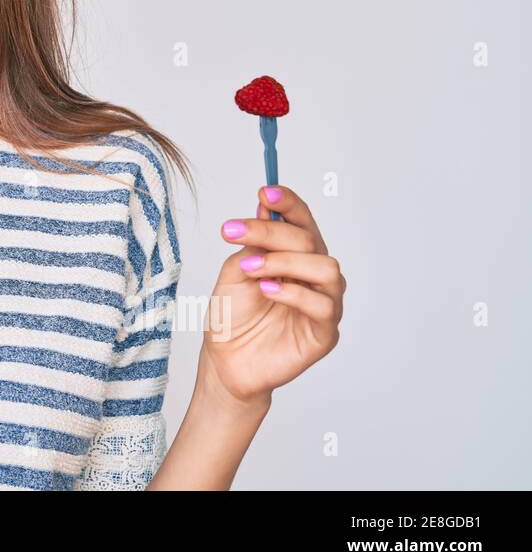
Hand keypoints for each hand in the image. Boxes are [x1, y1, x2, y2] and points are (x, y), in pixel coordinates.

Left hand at [199, 184, 344, 405]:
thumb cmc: (232, 315)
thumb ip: (254, 243)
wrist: (225, 360)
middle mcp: (314, 276)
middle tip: (233, 233)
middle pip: (309, 240)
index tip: (266, 191)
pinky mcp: (325, 333)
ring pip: (326, 268)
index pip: (301, 221)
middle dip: (270, 232)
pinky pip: (323, 305)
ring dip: (285, 262)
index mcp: (294, 256)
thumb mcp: (236, 270)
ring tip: (251, 270)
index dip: (289, 203)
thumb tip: (266, 206)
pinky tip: (267, 291)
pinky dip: (294, 293)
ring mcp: (324, 303)